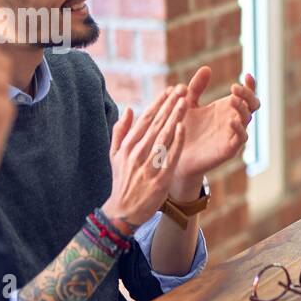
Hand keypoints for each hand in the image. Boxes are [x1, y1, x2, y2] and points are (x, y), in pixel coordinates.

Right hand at [102, 87, 187, 231]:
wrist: (123, 211)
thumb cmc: (122, 181)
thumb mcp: (114, 155)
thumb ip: (120, 131)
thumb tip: (130, 109)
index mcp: (127, 146)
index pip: (146, 119)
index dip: (159, 103)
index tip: (170, 90)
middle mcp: (137, 153)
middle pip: (156, 123)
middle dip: (170, 104)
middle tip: (182, 88)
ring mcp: (148, 165)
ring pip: (164, 136)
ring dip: (175, 117)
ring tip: (186, 101)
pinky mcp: (160, 178)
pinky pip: (170, 156)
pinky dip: (176, 140)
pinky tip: (183, 126)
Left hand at [172, 67, 259, 197]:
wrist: (175, 154)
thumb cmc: (183, 129)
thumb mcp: (187, 103)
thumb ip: (196, 88)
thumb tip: (207, 68)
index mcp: (226, 109)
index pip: (246, 95)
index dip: (250, 85)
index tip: (247, 74)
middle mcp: (234, 120)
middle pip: (252, 105)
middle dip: (248, 94)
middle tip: (234, 88)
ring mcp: (233, 135)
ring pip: (248, 120)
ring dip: (242, 108)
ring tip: (231, 99)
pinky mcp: (229, 149)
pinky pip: (241, 138)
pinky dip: (239, 129)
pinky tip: (231, 120)